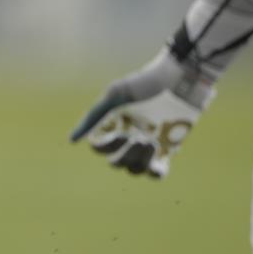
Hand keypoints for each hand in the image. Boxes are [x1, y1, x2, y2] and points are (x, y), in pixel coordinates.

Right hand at [68, 50, 213, 177]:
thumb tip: (72, 140)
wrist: (180, 80)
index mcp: (112, 124)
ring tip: (151, 143)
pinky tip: (158, 154)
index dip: (107, 146)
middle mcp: (127, 137)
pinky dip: (154, 171)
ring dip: (139, 161)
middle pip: (116, 162)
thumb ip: (93, 117)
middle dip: (124, 155)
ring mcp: (147, 145)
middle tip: (139, 139)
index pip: (100, 147)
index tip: (121, 133)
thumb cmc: (146, 83)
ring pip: (134, 169)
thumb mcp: (115, 95)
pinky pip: (156, 173)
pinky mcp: (167, 150)